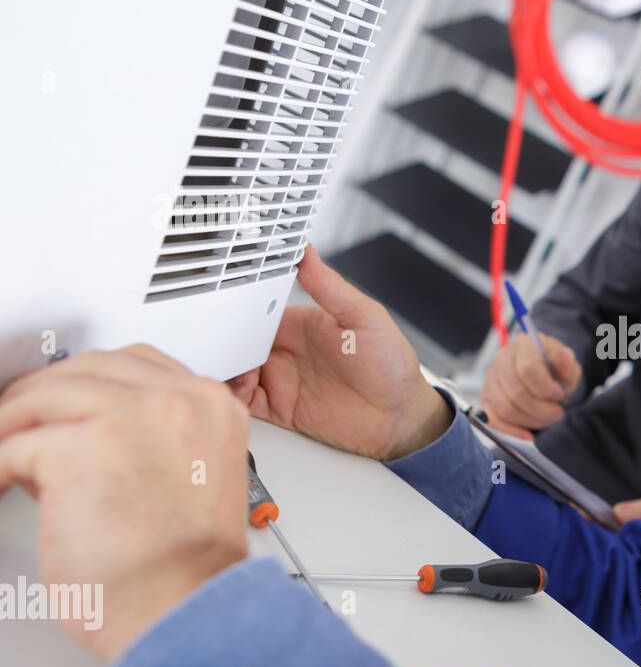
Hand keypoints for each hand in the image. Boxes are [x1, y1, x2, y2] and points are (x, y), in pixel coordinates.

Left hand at [0, 345, 249, 660]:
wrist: (181, 608)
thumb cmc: (186, 567)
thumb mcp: (193, 478)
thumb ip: (154, 440)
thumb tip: (84, 434)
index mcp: (211, 407)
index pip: (138, 363)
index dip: (93, 382)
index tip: (66, 399)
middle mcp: (178, 402)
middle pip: (89, 369)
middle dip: (46, 396)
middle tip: (18, 423)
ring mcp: (129, 419)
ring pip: (45, 397)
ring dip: (11, 426)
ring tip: (2, 456)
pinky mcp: (79, 450)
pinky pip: (13, 446)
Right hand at [227, 244, 451, 460]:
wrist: (401, 415)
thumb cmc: (392, 363)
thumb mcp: (364, 317)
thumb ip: (331, 287)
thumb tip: (308, 251)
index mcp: (300, 325)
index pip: (257, 311)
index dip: (238, 308)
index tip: (222, 304)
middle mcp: (286, 351)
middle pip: (238, 341)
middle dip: (221, 340)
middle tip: (213, 339)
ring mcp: (281, 380)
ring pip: (234, 370)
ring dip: (223, 368)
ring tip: (228, 366)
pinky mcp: (280, 409)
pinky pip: (244, 401)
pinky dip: (232, 395)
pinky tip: (238, 388)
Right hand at [479, 331, 581, 439]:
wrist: (542, 375)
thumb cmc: (554, 370)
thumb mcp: (567, 364)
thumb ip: (566, 362)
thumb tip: (564, 356)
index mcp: (523, 345)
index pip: (528, 369)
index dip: (546, 388)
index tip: (559, 394)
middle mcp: (502, 359)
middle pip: (516, 393)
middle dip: (541, 410)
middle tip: (557, 413)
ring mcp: (491, 379)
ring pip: (506, 408)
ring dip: (531, 421)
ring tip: (546, 418)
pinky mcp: (486, 398)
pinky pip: (493, 420)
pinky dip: (511, 432)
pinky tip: (528, 436)